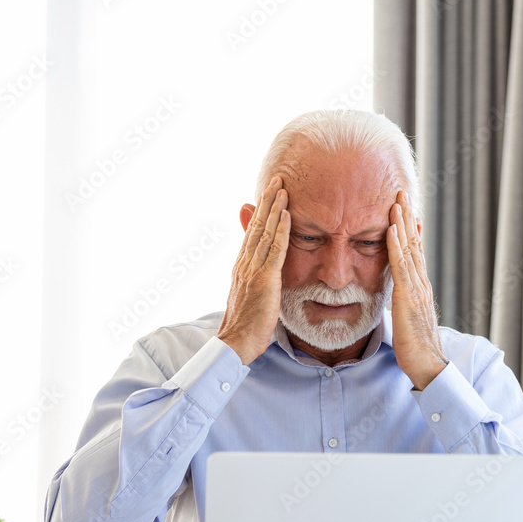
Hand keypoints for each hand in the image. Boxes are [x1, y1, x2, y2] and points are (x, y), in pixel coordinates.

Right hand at [217, 176, 290, 364]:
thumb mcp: (251, 294)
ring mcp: (253, 269)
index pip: (252, 231)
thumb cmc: (247, 324)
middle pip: (256, 225)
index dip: (261, 210)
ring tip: (282, 187)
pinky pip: (275, 250)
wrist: (236, 342)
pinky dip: (281, 230)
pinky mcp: (264, 280)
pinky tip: (286, 215)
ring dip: (274, 208)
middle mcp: (245, 262)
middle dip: (267, 200)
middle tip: (276, 178)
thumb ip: (256, 277)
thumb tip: (262, 267)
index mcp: (242, 265)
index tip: (270, 191)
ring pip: (265, 232)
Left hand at [386, 191, 447, 389]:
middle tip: (401, 192)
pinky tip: (390, 228)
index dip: (408, 229)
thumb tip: (394, 294)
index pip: (414, 251)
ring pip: (409, 249)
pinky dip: (395, 245)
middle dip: (407, 217)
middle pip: (414, 243)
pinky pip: (400, 266)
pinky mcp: (408, 297)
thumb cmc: (414, 346)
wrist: (427, 364)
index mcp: (419, 287)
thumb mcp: (406, 317)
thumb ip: (402, 302)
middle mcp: (421, 282)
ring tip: (396, 201)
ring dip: (401, 223)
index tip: (403, 208)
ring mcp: (416, 288)